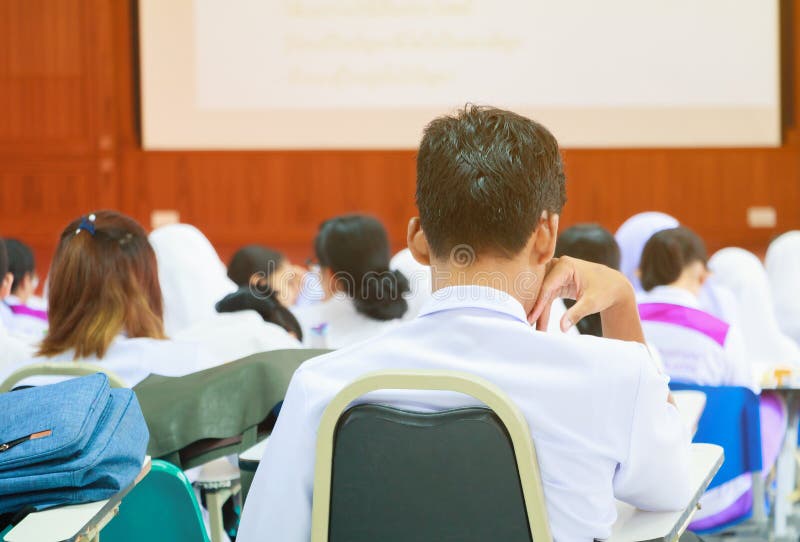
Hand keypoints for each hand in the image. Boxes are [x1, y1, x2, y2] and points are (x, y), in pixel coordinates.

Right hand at [528, 256, 644, 343]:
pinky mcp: (558, 280)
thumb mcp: (591, 303)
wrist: (615, 286)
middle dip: (535, 307)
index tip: (531, 319)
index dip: (538, 304)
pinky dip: (544, 308)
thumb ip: (576, 314)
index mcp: (566, 265)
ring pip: (542, 293)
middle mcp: (558, 265)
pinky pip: (547, 295)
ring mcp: (557, 272)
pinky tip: (540, 322)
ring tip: (534, 327)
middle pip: (541, 288)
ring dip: (538, 309)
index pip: (547, 286)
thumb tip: (562, 328)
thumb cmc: (606, 291)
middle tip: (527, 325)